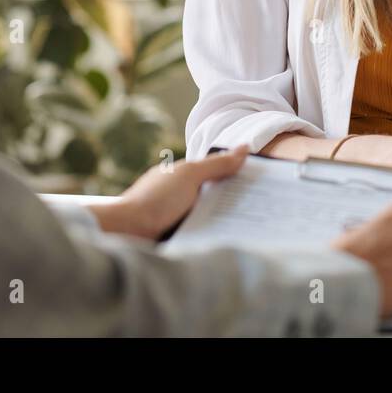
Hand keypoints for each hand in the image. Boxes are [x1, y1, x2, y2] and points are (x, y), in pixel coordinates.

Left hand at [89, 144, 250, 239]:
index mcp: (184, 179)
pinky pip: (204, 239)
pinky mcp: (180, 243)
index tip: (264, 186)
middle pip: (218, 200)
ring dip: (228, 225)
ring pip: (213, 221)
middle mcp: (183, 199)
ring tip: (256, 230)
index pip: (218, 176)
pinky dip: (216, 240)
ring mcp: (180, 222)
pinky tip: (234, 244)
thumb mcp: (190, 175)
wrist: (126, 234)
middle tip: (265, 210)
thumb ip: (217, 164)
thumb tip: (245, 147)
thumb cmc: (155, 200)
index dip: (239, 179)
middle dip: (238, 204)